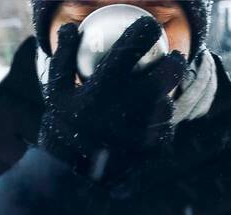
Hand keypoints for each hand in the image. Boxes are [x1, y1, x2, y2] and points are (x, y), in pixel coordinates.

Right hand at [37, 19, 186, 179]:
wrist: (70, 171)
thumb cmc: (63, 123)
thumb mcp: (55, 89)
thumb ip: (65, 56)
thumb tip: (71, 28)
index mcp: (102, 87)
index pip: (131, 47)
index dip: (145, 31)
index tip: (149, 27)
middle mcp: (125, 107)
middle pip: (165, 76)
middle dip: (175, 62)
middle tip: (175, 57)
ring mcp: (140, 131)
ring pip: (167, 106)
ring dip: (167, 96)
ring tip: (163, 91)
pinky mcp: (148, 151)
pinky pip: (165, 132)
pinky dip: (162, 125)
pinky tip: (158, 119)